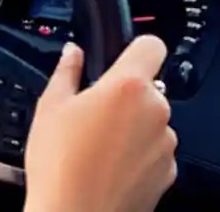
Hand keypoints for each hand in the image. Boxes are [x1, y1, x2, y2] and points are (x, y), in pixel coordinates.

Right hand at [23, 36, 176, 211]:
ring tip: (98, 146)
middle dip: (125, 97)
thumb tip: (73, 53)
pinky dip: (139, 155)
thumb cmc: (60, 167)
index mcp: (128, 86)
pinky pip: (155, 152)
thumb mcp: (50, 108)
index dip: (137, 48)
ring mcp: (165, 144)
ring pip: (152, 121)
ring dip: (133, 128)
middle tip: (94, 115)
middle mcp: (155, 111)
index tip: (123, 58)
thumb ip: (67, 71)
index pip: (152, 45)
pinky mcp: (168, 172)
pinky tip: (109, 167)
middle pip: (148, 88)